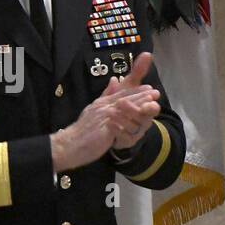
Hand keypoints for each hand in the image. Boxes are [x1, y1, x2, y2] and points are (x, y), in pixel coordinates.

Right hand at [50, 55, 159, 170]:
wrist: (69, 145)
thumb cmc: (83, 130)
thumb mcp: (93, 110)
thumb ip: (105, 96)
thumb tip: (114, 79)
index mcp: (101, 103)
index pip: (121, 94)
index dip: (136, 91)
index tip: (149, 88)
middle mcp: (103, 107)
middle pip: (125, 99)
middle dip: (142, 95)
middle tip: (155, 92)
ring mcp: (104, 117)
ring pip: (125, 109)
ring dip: (139, 106)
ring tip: (152, 103)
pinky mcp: (105, 129)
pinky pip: (121, 125)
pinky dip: (131, 122)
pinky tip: (141, 122)